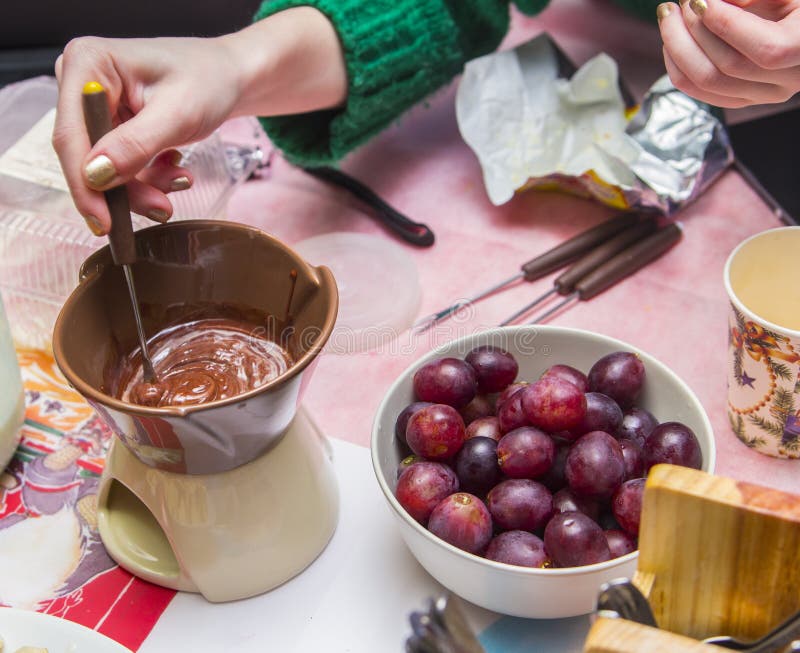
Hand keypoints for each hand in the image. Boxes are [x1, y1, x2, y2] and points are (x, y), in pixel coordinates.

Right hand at [52, 8, 346, 235]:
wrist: (230, 76)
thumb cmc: (209, 80)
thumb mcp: (178, 114)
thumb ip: (135, 145)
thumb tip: (95, 175)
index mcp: (87, 63)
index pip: (70, 136)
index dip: (85, 185)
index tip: (104, 223)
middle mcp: (81, 81)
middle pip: (85, 155)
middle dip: (124, 189)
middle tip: (161, 208)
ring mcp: (94, 104)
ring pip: (104, 167)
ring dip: (142, 186)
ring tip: (179, 180)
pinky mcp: (110, 124)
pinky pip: (119, 166)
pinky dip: (147, 177)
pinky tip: (174, 168)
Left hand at [656, 0, 799, 107]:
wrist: (797, 28)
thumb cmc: (794, 4)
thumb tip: (716, 1)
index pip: (766, 49)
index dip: (726, 24)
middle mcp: (786, 81)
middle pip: (727, 68)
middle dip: (693, 31)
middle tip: (679, 3)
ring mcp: (761, 95)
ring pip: (708, 83)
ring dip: (677, 48)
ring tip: (670, 16)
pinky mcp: (741, 99)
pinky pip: (700, 92)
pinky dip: (677, 66)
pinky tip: (670, 41)